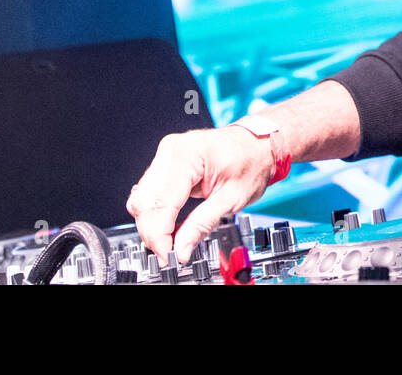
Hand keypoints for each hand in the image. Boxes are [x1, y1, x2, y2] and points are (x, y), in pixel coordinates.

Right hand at [126, 125, 276, 265]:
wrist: (258, 145)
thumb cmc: (251, 162)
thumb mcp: (232, 199)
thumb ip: (202, 224)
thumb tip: (181, 250)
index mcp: (188, 154)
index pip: (161, 203)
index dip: (160, 235)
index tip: (169, 257)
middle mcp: (171, 151)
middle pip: (145, 202)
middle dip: (153, 233)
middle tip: (170, 254)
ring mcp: (166, 155)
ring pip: (142, 199)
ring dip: (152, 224)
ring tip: (171, 242)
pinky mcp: (166, 162)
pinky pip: (150, 193)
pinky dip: (156, 213)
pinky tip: (170, 225)